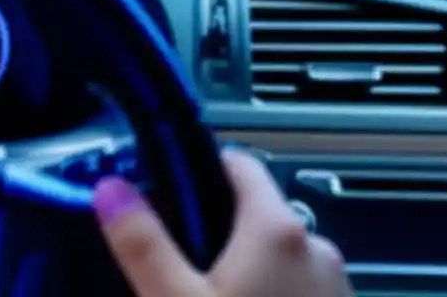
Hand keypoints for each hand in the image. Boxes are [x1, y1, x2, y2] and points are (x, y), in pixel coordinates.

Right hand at [93, 150, 352, 296]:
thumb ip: (143, 243)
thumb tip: (111, 188)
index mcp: (276, 228)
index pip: (239, 164)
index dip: (197, 166)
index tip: (162, 181)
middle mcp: (317, 248)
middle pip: (254, 215)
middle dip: (212, 231)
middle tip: (167, 259)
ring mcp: (335, 289)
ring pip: (275, 259)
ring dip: (239, 270)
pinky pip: (293, 293)